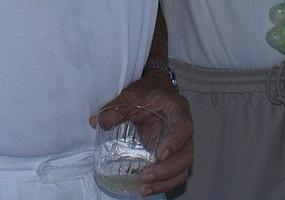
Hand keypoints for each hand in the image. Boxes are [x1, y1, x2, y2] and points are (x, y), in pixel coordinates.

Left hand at [94, 75, 192, 195]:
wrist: (153, 95)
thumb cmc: (145, 95)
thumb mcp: (130, 96)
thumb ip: (116, 108)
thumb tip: (98, 122)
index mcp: (177, 109)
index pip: (184, 127)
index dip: (175, 142)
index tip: (160, 154)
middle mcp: (184, 128)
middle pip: (186, 154)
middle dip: (167, 169)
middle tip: (146, 176)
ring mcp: (181, 144)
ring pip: (183, 168)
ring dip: (166, 182)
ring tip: (144, 188)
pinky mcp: (174, 156)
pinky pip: (175, 174)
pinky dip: (163, 184)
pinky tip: (146, 188)